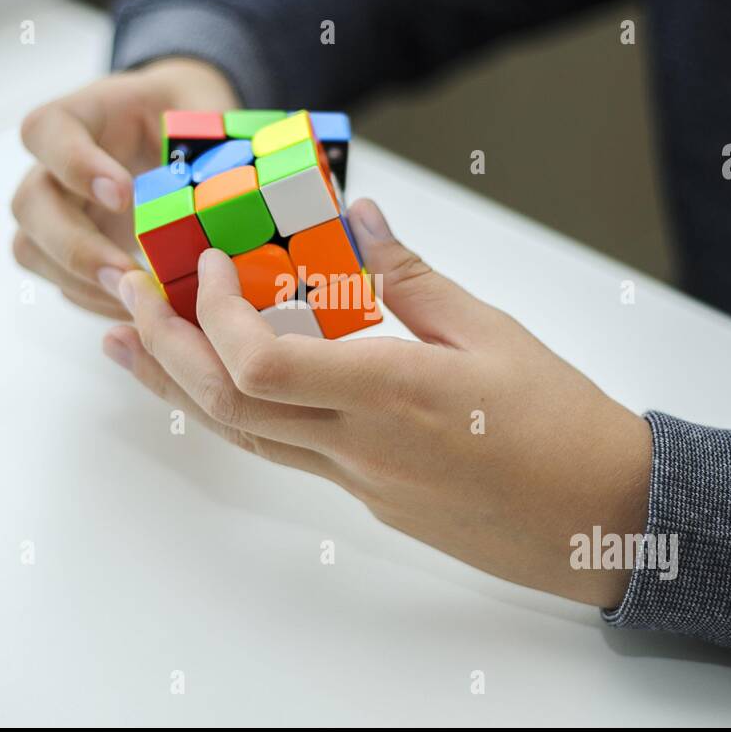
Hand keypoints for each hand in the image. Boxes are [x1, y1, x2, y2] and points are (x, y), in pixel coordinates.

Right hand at [10, 58, 239, 317]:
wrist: (176, 127)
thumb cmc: (187, 114)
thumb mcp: (201, 107)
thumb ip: (213, 129)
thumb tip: (253, 170)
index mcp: (81, 116)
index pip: (47, 131)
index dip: (74, 163)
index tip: (122, 193)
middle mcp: (53, 166)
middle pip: (29, 204)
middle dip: (74, 245)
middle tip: (127, 273)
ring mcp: (55, 211)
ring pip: (32, 250)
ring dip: (82, 283)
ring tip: (138, 304)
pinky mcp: (68, 251)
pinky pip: (64, 283)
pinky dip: (97, 302)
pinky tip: (142, 315)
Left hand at [104, 198, 652, 607]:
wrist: (601, 517)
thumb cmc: (561, 421)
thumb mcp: (492, 331)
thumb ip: (408, 276)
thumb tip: (353, 214)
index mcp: (394, 394)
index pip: (263, 365)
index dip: (217, 313)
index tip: (212, 264)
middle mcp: (361, 448)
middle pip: (229, 405)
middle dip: (166, 346)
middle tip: (128, 295)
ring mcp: (359, 483)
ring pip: (243, 436)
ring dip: (179, 386)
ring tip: (133, 344)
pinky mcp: (368, 499)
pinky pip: (283, 451)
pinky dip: (237, 410)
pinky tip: (221, 381)